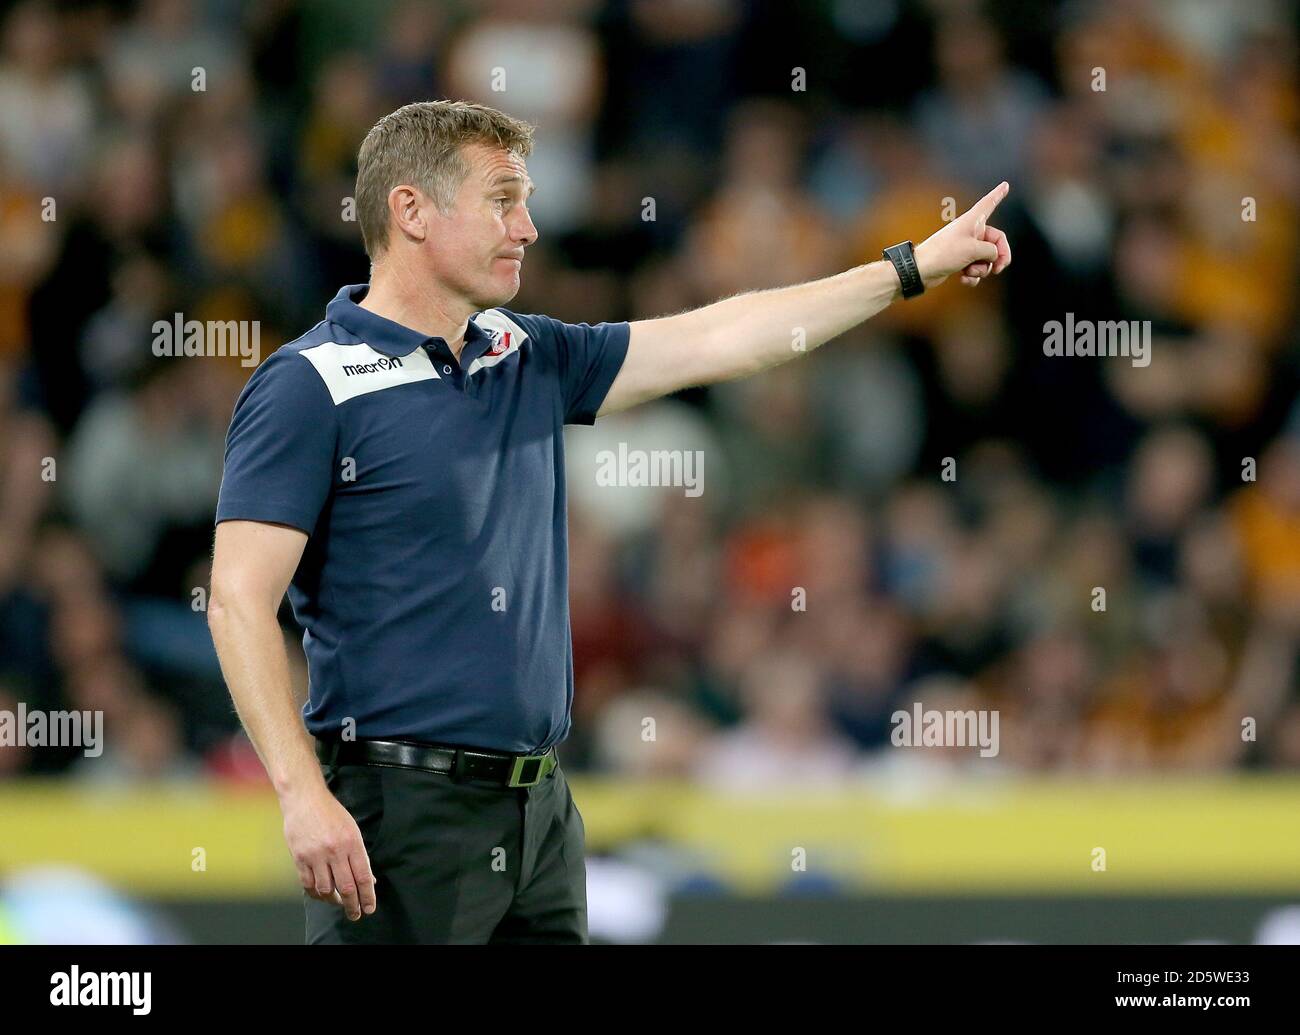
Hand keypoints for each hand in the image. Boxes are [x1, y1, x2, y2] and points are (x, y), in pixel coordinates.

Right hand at [282, 782, 376, 920]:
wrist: (304, 799)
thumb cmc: (332, 814)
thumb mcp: (352, 830)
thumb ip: (360, 855)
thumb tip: (368, 880)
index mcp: (352, 842)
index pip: (363, 876)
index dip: (367, 896)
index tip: (369, 908)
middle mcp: (334, 851)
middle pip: (346, 887)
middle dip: (353, 905)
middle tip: (356, 915)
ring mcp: (315, 855)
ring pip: (326, 889)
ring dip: (333, 900)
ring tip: (339, 902)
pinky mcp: (299, 857)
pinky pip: (308, 884)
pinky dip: (316, 893)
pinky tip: (322, 894)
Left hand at [913, 181, 1011, 288]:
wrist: (921, 270)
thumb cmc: (943, 253)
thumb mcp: (973, 249)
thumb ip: (992, 251)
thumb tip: (994, 257)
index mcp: (973, 221)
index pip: (989, 203)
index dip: (998, 195)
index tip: (1005, 184)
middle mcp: (971, 232)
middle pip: (996, 242)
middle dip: (999, 257)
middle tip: (999, 268)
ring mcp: (966, 247)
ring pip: (987, 259)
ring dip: (982, 269)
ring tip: (970, 271)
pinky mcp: (961, 261)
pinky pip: (976, 269)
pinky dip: (973, 277)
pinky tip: (963, 279)